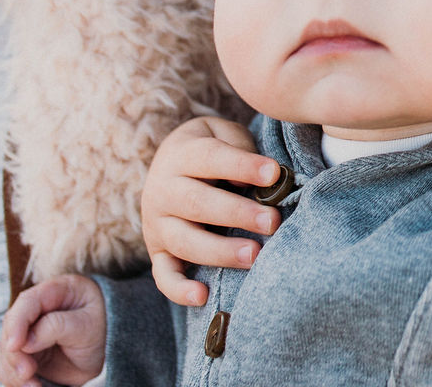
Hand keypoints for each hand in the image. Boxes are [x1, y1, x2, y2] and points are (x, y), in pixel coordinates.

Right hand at [0, 274, 105, 386]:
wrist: (111, 349)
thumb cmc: (104, 329)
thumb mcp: (87, 326)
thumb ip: (58, 327)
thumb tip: (26, 341)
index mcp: (56, 291)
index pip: (27, 302)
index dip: (17, 324)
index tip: (15, 346)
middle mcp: (37, 310)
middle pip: (11, 328)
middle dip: (15, 354)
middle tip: (27, 372)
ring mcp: (28, 332)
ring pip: (6, 350)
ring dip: (13, 370)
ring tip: (33, 385)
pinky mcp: (25, 352)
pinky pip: (9, 366)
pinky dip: (15, 379)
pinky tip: (32, 386)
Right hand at [141, 116, 281, 305]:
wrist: (173, 161)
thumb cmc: (214, 149)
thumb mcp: (224, 134)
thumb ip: (238, 149)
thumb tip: (255, 178)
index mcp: (182, 155)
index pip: (211, 158)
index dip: (243, 166)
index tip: (274, 173)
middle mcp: (163, 190)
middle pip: (197, 203)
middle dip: (237, 214)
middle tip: (272, 222)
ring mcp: (157, 224)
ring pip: (185, 241)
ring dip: (220, 251)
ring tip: (254, 255)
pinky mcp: (158, 252)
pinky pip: (163, 275)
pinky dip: (179, 289)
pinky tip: (202, 297)